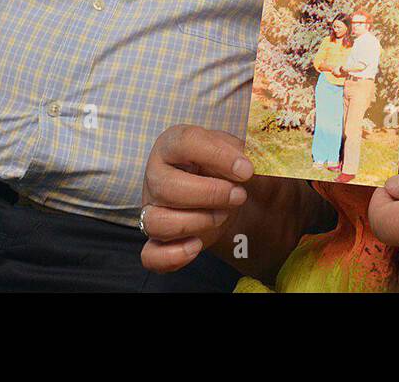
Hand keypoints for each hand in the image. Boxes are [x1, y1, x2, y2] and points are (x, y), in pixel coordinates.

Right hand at [139, 124, 251, 272]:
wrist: (222, 192)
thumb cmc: (224, 167)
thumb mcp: (235, 152)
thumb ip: (243, 153)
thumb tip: (247, 164)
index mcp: (173, 145)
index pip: (185, 142)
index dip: (218, 156)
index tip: (246, 169)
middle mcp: (156, 175)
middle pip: (166, 187)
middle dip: (210, 194)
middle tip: (238, 195)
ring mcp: (152, 208)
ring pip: (157, 221)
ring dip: (196, 222)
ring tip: (223, 215)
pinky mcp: (157, 238)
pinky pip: (151, 254)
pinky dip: (173, 256)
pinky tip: (197, 246)